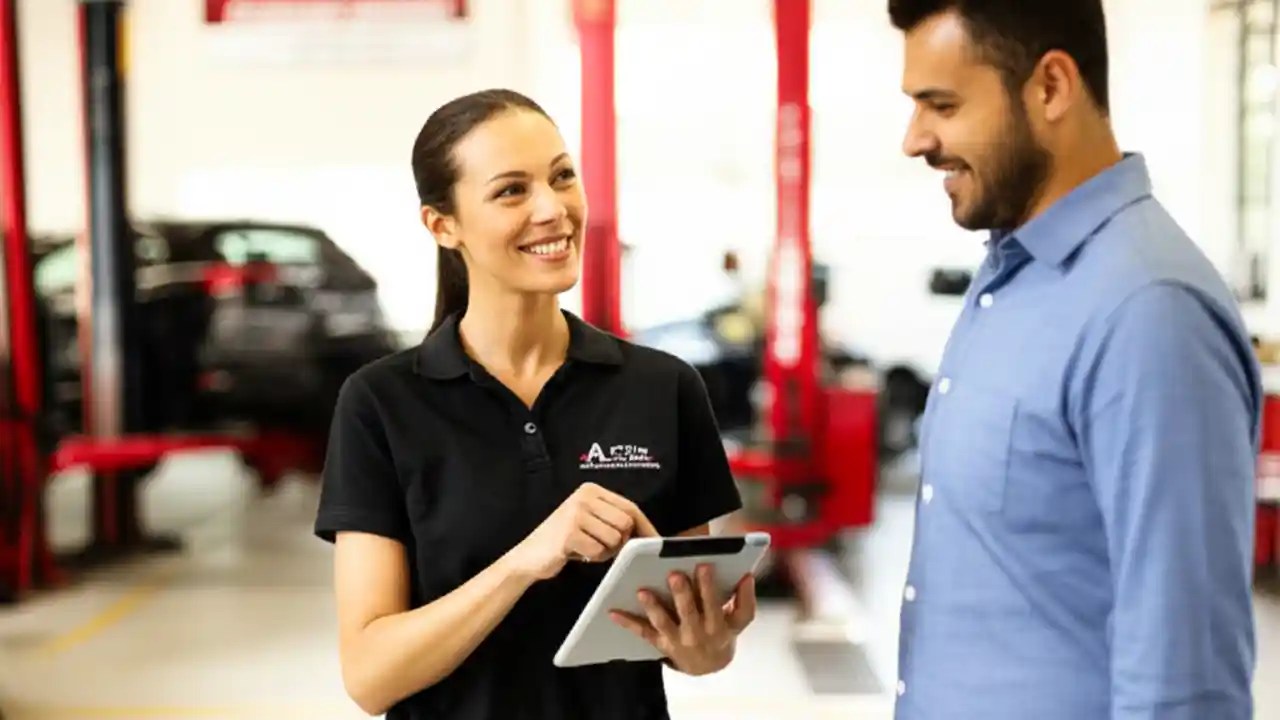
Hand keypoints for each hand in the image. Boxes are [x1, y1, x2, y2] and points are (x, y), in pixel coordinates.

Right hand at [504, 482, 657, 581]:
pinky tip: (579, 553)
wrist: (529, 556)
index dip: (644, 527)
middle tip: (602, 546)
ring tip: (588, 548)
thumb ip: (614, 520)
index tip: (655, 542)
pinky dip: (594, 558)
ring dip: (606, 551)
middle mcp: (583, 497)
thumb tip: (650, 535)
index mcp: (591, 490)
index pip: (630, 507)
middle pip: (626, 522)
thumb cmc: (565, 540)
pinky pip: (599, 551)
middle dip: (621, 541)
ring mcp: (575, 513)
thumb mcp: (590, 521)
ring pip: (615, 538)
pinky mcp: (569, 533)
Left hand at [610, 564, 756, 675]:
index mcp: (717, 625)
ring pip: (663, 623)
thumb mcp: (739, 621)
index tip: (704, 565)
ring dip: (653, 608)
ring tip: (643, 591)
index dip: (709, 586)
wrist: (709, 666)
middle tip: (674, 575)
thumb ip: (745, 599)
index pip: (714, 604)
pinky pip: (642, 633)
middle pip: (689, 613)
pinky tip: (613, 611)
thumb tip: (748, 576)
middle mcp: (697, 635)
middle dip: (682, 594)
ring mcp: (677, 641)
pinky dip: (627, 623)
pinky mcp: (660, 644)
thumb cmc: (723, 632)